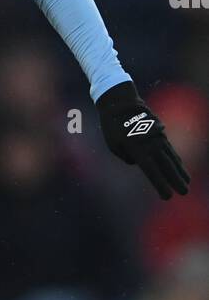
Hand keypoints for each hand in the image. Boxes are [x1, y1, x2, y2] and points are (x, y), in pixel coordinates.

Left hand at [97, 81, 189, 199]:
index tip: (168, 196)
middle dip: (176, 180)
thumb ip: (127, 157)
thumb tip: (139, 162)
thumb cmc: (113, 126)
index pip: (151, 171)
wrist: (121, 102)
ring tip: (187, 182)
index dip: (160, 185)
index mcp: (137, 149)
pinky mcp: (160, 132)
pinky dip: (176, 158)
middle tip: (185, 192)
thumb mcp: (113, 145)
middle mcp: (151, 144)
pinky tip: (181, 166)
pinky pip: (170, 148)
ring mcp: (157, 137)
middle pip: (166, 166)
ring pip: (171, 157)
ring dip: (179, 170)